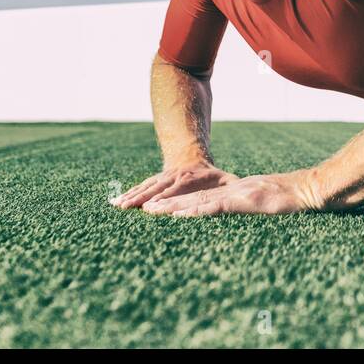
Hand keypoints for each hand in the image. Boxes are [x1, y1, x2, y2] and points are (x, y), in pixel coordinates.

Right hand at [111, 162, 238, 208]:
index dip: (166, 199)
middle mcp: (173, 178)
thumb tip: (249, 195)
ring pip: (145, 187)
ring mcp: (161, 179)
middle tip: (130, 209)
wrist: (190, 155)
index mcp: (189, 179)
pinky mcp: (152, 182)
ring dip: (132, 197)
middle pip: (157, 190)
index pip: (177, 191)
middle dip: (144, 199)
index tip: (154, 207)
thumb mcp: (225, 178)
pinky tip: (114, 203)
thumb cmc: (211, 175)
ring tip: (117, 206)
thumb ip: (234, 188)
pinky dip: (127, 194)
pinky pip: (138, 188)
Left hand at [141, 170, 322, 216]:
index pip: (204, 199)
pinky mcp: (245, 201)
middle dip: (168, 204)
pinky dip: (196, 211)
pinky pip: (216, 207)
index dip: (181, 203)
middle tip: (144, 209)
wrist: (309, 189)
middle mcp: (233, 191)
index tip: (161, 209)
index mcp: (236, 193)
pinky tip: (180, 216)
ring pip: (199, 201)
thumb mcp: (268, 203)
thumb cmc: (294, 199)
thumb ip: (252, 207)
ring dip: (174, 208)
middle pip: (195, 198)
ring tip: (152, 212)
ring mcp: (238, 195)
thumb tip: (246, 214)